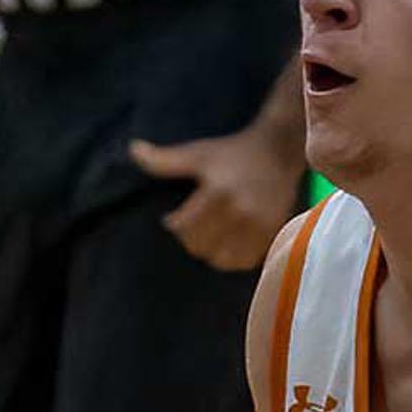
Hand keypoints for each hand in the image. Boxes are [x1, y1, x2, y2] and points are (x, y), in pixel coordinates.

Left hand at [132, 128, 300, 272]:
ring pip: (221, 260)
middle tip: (193, 225)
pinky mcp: (270, 234)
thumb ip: (165, 159)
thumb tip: (133, 149)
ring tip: (210, 235)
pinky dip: (231, 257)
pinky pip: (243, 261)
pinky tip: (228, 241)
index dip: (174, 224)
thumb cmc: (232, 152)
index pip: (184, 228)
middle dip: (190, 238)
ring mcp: (258, 226)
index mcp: (218, 192)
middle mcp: (239, 212)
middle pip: (200, 247)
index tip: (175, 217)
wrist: (278, 151)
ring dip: (210, 251)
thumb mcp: (197, 153)